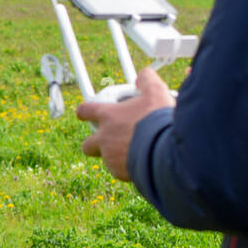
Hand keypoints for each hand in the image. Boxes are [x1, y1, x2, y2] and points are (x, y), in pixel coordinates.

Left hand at [77, 66, 175, 180]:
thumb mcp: (156, 93)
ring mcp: (109, 157)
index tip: (84, 114)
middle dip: (94, 143)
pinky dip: (128, 168)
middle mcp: (104, 138)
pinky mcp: (119, 172)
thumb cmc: (157, 120)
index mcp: (109, 116)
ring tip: (137, 151)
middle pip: (87, 144)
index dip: (84, 112)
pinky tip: (143, 163)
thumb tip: (144, 75)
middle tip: (110, 141)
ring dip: (116, 156)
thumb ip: (148, 81)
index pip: (85, 111)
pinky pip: (120, 171)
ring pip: (106, 159)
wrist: (163, 150)